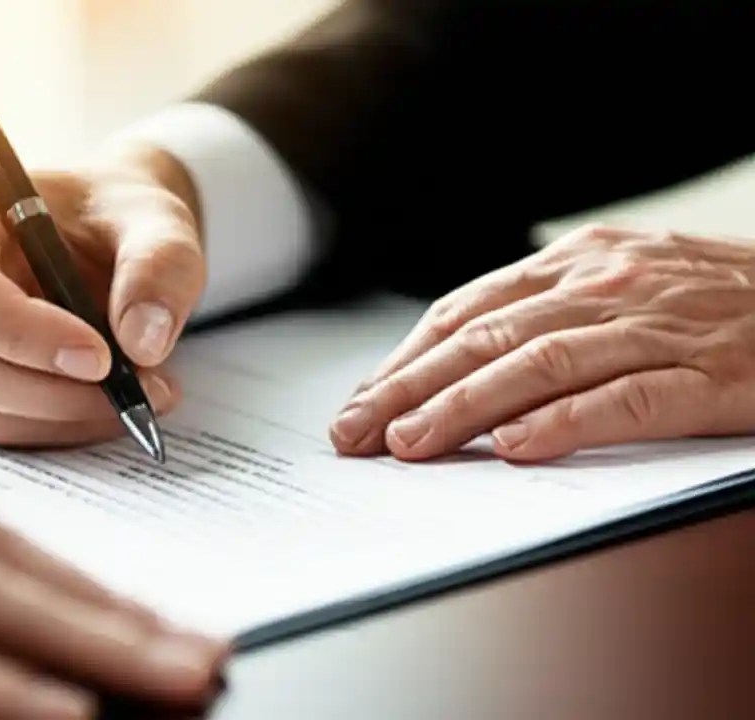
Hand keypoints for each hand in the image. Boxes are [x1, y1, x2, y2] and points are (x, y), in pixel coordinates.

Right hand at [0, 146, 203, 445]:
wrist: (106, 234)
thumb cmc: (115, 215)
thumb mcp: (157, 219)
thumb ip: (159, 265)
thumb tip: (143, 342)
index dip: (20, 332)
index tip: (101, 357)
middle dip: (54, 392)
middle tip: (144, 390)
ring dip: (67, 415)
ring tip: (144, 394)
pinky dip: (63, 425)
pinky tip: (115, 404)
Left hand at [331, 224, 754, 460]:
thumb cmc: (717, 302)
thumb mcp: (622, 283)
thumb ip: (546, 313)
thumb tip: (455, 365)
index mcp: (578, 261)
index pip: (466, 311)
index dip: (404, 360)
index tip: (359, 403)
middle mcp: (607, 284)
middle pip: (485, 337)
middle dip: (409, 388)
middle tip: (357, 433)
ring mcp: (658, 327)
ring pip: (539, 364)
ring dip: (465, 405)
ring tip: (412, 444)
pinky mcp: (709, 375)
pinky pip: (626, 399)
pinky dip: (564, 422)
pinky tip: (516, 446)